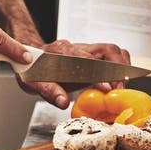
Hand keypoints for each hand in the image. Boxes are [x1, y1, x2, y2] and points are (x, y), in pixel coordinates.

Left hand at [16, 39, 131, 109]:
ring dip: (121, 65)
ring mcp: (84, 49)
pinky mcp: (89, 53)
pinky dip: (118, 65)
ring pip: (111, 49)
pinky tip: (118, 79)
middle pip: (107, 49)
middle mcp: (76, 48)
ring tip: (122, 84)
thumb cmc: (31, 69)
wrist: (27, 54)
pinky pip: (109, 54)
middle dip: (119, 67)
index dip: (100, 75)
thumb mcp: (33, 83)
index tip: (109, 88)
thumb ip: (49, 91)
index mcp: (63, 54)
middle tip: (120, 88)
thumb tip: (63, 101)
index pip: (88, 61)